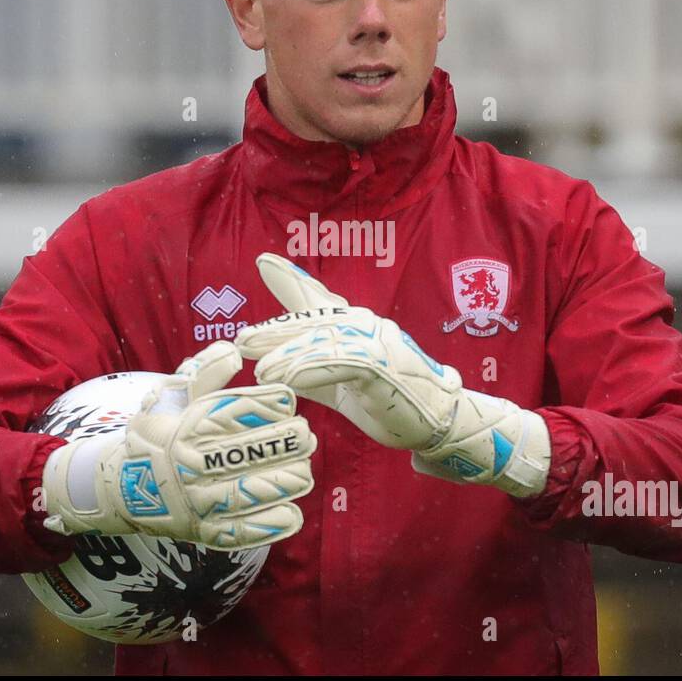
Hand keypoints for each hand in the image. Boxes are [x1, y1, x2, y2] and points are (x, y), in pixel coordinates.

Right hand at [42, 340, 316, 548]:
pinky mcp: (204, 531)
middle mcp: (190, 465)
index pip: (232, 413)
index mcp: (185, 429)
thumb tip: (234, 352)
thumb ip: (204, 373)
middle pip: (246, 453)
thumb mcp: (173, 397)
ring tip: (304, 472)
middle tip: (305, 437)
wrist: (123, 487)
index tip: (288, 402)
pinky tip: (293, 512)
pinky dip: (270, 524)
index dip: (266, 405)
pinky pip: (241, 531)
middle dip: (283, 444)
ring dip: (283, 482)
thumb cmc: (160, 434)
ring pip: (249, 492)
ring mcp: (197, 501)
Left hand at [235, 254, 550, 496]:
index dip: (292, 281)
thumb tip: (272, 365)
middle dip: (277, 331)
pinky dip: (311, 367)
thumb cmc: (388, 398)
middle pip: (314, 321)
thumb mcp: (339, 381)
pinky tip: (287, 378)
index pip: (319, 302)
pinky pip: (341, 361)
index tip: (265, 261)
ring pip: (325, 340)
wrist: (438, 419)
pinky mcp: (384, 366)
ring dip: (289, 353)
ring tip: (259, 368)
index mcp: (354, 327)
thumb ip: (310, 368)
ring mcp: (376, 342)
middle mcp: (365, 326)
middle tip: (243, 341)